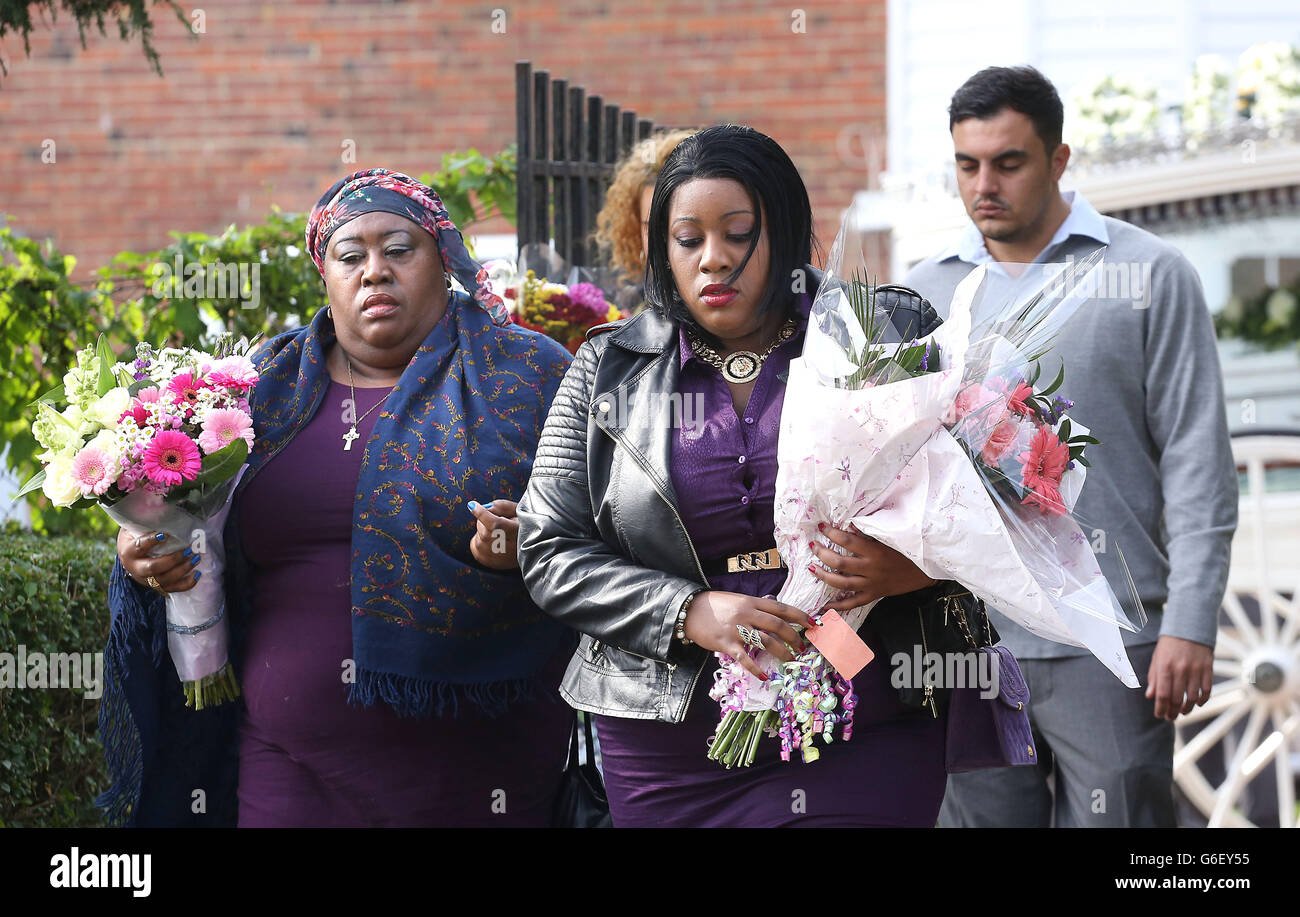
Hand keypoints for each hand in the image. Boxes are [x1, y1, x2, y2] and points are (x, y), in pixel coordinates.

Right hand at [116, 527, 200, 595]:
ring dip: (183, 569)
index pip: (139, 547)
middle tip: (188, 549)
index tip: (166, 534)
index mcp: (128, 551)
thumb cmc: (135, 537)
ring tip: (197, 557)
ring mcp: (146, 580)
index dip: (152, 541)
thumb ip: (147, 520)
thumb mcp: (134, 527)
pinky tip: (198, 574)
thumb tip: (166, 505)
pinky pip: (173, 589)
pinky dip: (187, 583)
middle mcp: (136, 568)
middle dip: (173, 559)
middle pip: (153, 567)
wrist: (129, 557)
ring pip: (165, 579)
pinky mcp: (157, 586)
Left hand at [468, 499, 519, 570]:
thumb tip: (485, 507)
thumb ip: (502, 506)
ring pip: (477, 535)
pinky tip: (493, 542)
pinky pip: (474, 545)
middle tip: (501, 525)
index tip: (472, 505)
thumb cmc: (524, 526)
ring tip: (500, 535)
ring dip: (485, 531)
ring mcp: (493, 556)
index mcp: (513, 532)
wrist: (531, 550)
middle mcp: (502, 546)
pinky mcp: (487, 561)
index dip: (481, 513)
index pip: (494, 524)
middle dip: (486, 521)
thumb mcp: (519, 512)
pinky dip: (480, 541)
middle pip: (482, 526)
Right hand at [682, 591, 813, 679]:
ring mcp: (737, 629)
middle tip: (803, 647)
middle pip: (778, 625)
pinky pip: (744, 658)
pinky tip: (764, 676)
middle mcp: (747, 614)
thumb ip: (755, 607)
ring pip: (766, 642)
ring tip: (791, 661)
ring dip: (782, 653)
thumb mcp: (737, 600)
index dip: (799, 616)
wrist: (689, 610)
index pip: (781, 608)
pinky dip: (755, 669)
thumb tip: (775, 616)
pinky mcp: (726, 643)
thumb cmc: (715, 605)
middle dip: (794, 637)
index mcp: (751, 602)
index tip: (813, 623)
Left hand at [809, 523, 936, 611]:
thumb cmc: (908, 551)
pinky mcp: (874, 595)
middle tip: (813, 545)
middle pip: (839, 562)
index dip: (832, 533)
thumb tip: (848, 526)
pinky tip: (824, 604)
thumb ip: (869, 533)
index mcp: (875, 551)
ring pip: (842, 582)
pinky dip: (838, 605)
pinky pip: (853, 602)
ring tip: (812, 568)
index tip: (821, 527)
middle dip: (822, 553)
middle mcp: (871, 568)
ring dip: (824, 576)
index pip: (847, 541)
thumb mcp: (890, 538)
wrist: (926, 571)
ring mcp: (872, 584)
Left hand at [1145, 634, 1213, 720]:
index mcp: (1165, 667)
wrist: (1189, 627)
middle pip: (1177, 699)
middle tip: (1170, 718)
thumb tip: (1150, 696)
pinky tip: (1198, 704)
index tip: (1159, 715)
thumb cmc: (1169, 645)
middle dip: (1172, 712)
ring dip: (1187, 709)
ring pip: (1192, 698)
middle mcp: (1180, 670)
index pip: (1162, 695)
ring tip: (1182, 712)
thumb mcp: (1157, 659)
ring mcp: (1195, 670)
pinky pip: (1207, 690)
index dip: (1161, 708)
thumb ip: (1153, 678)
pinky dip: (1203, 700)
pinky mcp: (1208, 669)